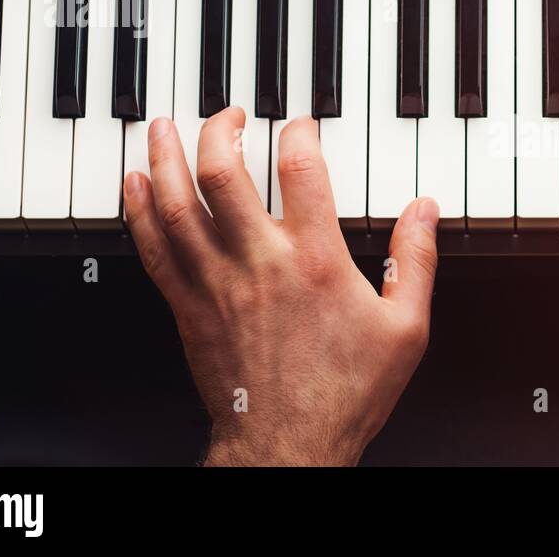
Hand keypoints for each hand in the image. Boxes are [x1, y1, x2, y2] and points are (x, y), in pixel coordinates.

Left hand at [122, 108, 438, 465]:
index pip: (300, 169)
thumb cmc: (344, 392)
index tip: (301, 125)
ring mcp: (217, 284)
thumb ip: (415, 261)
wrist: (289, 445)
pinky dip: (139, 209)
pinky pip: (153, 249)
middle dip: (219, 129)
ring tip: (165, 125)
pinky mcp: (188, 308)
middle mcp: (259, 263)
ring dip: (166, 156)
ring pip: (177, 204)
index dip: (299, 133)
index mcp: (315, 261)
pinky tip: (134, 183)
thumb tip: (423, 210)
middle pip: (222, 173)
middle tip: (227, 113)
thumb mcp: (405, 328)